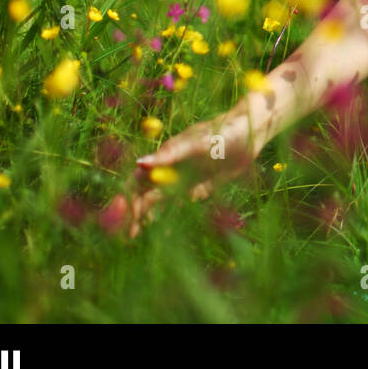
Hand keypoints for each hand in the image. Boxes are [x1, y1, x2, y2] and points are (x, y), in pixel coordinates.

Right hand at [121, 107, 265, 237]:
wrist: (251, 131)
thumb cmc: (224, 131)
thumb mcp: (197, 142)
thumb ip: (170, 154)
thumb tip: (140, 164)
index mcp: (166, 157)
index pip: (138, 180)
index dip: (125, 197)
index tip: (116, 216)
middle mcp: (172, 169)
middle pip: (145, 194)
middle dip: (132, 212)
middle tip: (124, 236)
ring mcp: (185, 178)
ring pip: (159, 201)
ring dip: (147, 217)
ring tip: (135, 237)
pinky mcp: (201, 186)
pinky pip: (180, 204)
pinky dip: (170, 217)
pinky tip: (164, 233)